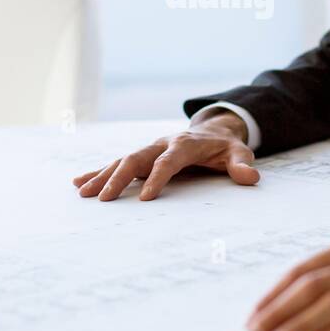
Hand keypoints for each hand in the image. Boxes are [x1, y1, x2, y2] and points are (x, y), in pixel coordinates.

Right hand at [71, 110, 258, 201]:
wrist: (213, 131)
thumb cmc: (226, 147)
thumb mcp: (239, 153)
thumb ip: (242, 164)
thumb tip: (250, 177)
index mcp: (184, 144)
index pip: (168, 161)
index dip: (157, 178)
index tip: (144, 198)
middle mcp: (161, 143)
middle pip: (136, 158)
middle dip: (119, 178)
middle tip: (104, 199)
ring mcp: (149, 148)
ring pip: (121, 160)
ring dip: (102, 176)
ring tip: (82, 192)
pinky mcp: (142, 155)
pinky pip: (117, 163)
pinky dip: (98, 172)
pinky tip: (79, 183)